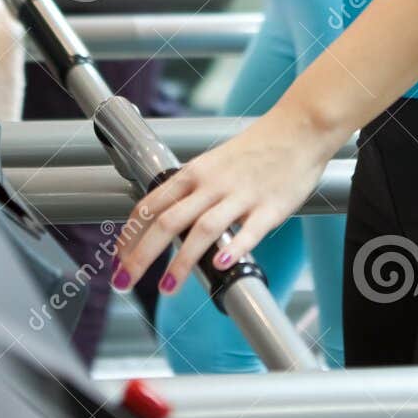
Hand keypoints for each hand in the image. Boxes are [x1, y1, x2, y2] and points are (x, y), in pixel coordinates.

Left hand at [112, 110, 332, 295]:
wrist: (299, 128)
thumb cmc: (257, 149)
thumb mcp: (214, 164)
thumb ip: (192, 191)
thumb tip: (166, 221)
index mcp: (195, 173)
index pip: (151, 205)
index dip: (130, 235)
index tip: (119, 259)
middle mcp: (212, 184)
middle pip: (168, 221)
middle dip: (141, 255)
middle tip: (124, 281)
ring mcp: (241, 196)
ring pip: (202, 230)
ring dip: (181, 262)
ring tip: (167, 288)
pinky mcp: (270, 208)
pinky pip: (249, 231)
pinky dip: (232, 248)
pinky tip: (219, 266)